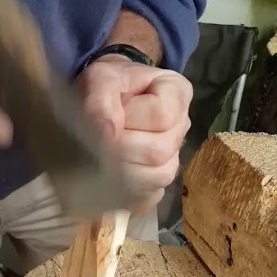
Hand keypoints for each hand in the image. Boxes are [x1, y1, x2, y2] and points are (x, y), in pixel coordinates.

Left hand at [77, 55, 191, 212]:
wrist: (96, 103)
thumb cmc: (103, 86)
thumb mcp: (98, 80)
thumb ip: (101, 101)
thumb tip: (108, 134)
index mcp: (177, 93)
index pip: (162, 116)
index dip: (131, 117)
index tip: (114, 109)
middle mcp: (181, 127)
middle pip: (160, 151)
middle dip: (121, 146)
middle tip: (101, 135)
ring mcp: (172, 158)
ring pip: (158, 177)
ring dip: (122, 169)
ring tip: (104, 152)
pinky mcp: (157, 184)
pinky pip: (149, 197)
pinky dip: (125, 190)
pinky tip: (110, 174)